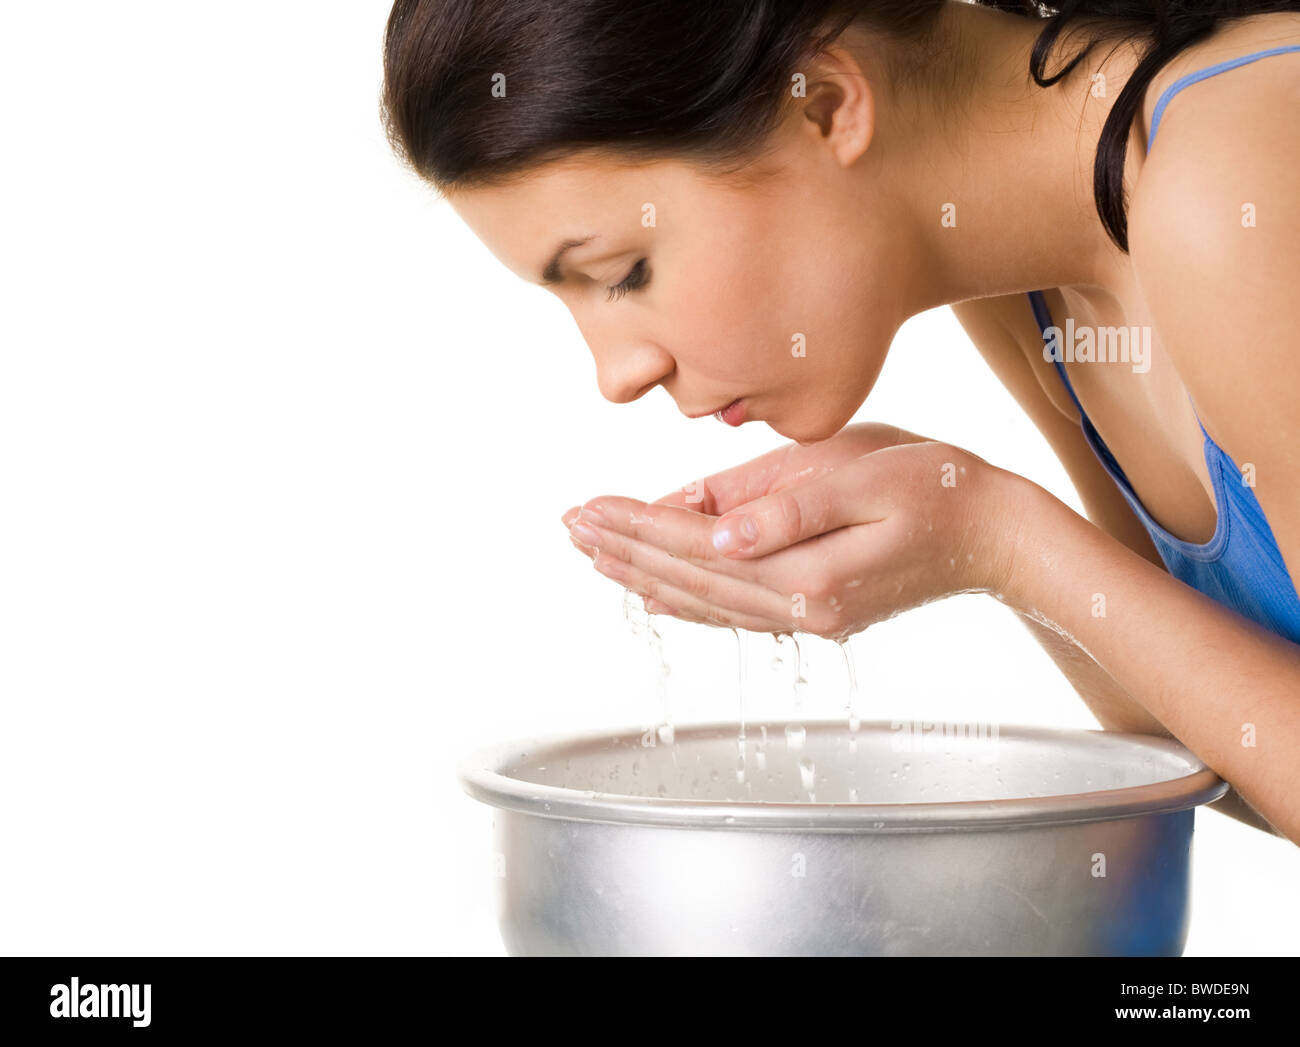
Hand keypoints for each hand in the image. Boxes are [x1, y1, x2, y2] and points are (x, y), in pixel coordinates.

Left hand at [561, 423, 1018, 637]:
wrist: (998, 536)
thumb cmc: (937, 487)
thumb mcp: (862, 474)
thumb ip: (782, 503)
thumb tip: (706, 523)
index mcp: (807, 571)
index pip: (698, 547)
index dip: (638, 526)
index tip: (588, 507)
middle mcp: (802, 608)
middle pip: (691, 579)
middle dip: (626, 552)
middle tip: (570, 527)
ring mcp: (810, 619)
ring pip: (705, 601)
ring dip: (645, 577)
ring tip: (595, 555)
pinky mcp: (818, 614)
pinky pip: (733, 614)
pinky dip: (687, 602)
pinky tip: (655, 596)